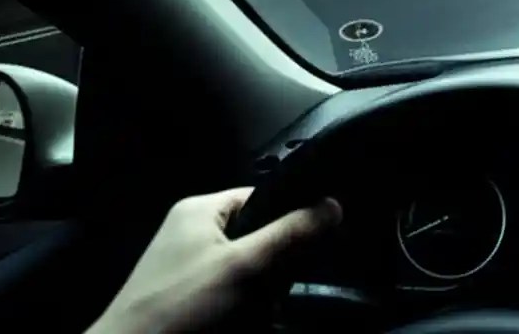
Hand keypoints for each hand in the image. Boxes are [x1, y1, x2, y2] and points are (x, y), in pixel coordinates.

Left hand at [88, 188, 340, 332]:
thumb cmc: (184, 305)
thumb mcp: (244, 267)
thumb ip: (289, 234)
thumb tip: (334, 205)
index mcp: (200, 210)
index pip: (261, 197)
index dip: (288, 218)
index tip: (307, 246)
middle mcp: (191, 230)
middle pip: (256, 236)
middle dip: (271, 266)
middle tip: (273, 287)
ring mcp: (186, 266)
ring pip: (246, 269)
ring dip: (258, 292)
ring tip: (255, 309)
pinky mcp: (186, 296)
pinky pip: (230, 292)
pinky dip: (240, 307)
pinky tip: (241, 321)